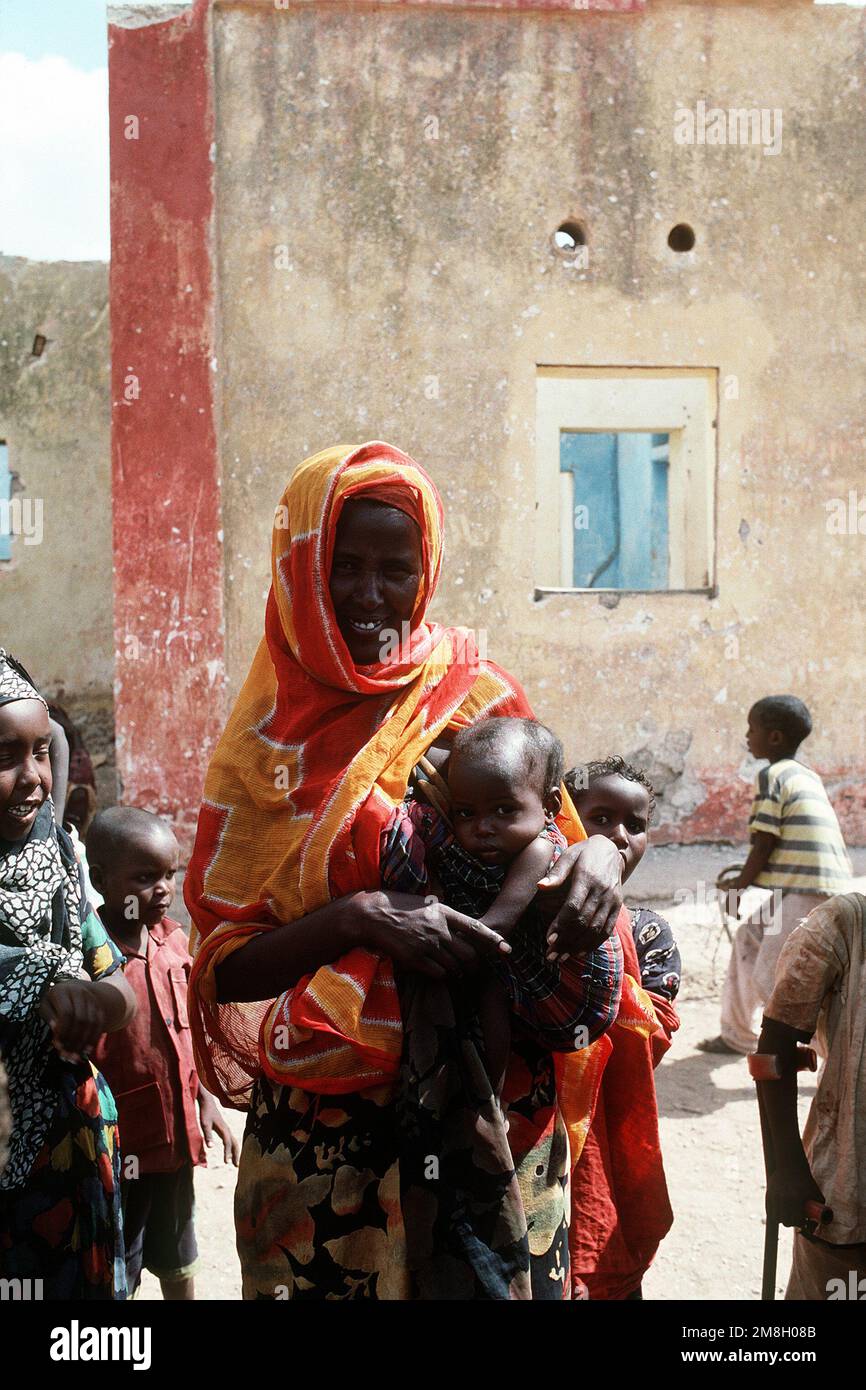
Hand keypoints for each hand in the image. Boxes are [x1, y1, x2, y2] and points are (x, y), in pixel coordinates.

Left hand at [38, 979, 110, 1061]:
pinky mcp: (99, 1007)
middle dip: (73, 1039)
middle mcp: (79, 992)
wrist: (73, 989)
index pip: (66, 1012)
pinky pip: (99, 1024)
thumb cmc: (53, 1002)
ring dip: (83, 1042)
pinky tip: (86, 1050)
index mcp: (62, 991)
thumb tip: (55, 1029)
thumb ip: (49, 1016)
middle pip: (80, 1019)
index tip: (57, 1045)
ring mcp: (91, 999)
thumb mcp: (45, 1005)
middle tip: (66, 1055)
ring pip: (91, 1023)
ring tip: (75, 1056)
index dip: (63, 1030)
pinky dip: (93, 1038)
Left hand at [199, 1095, 240, 1165]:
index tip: (226, 1162)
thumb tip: (211, 1148)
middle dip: (236, 1154)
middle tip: (236, 1166)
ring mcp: (227, 1129)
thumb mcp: (204, 1124)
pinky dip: (232, 1148)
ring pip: (234, 1142)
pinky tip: (229, 1153)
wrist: (207, 1102)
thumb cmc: (205, 1113)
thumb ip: (208, 1136)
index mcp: (224, 1129)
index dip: (227, 1152)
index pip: (228, 1143)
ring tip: (234, 1162)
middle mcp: (227, 1129)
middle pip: (235, 1143)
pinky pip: (231, 1140)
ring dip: (235, 1152)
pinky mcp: (224, 1129)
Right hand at [362, 890, 510, 979]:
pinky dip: (442, 974)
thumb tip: (458, 926)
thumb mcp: (424, 903)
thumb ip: (442, 915)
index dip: (493, 940)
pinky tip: (438, 970)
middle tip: (474, 967)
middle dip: (474, 963)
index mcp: (443, 912)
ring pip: (455, 965)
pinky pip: (438, 973)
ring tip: (457, 971)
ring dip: (458, 970)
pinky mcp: (415, 958)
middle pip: (469, 953)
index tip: (506, 949)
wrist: (372, 915)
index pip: (475, 927)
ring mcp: (427, 945)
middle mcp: (439, 928)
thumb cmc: (397, 906)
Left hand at [537, 836, 622, 958]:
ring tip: (561, 958)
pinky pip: (607, 929)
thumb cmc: (584, 853)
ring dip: (578, 946)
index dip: (561, 925)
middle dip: (566, 941)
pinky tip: (579, 952)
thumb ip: (556, 873)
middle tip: (550, 955)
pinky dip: (594, 944)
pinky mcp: (617, 906)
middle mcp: (602, 891)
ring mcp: (612, 900)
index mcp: (587, 877)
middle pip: (583, 922)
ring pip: (595, 929)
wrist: (611, 850)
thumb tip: (540, 886)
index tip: (548, 939)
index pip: (574, 906)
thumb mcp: (569, 855)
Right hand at [768, 1162, 825, 1227]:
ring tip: (787, 1217)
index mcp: (797, 1199)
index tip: (803, 1222)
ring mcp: (775, 1196)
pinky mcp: (768, 1194)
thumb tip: (814, 1227)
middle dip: (791, 1223)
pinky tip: (779, 1214)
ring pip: (776, 1217)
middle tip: (795, 1220)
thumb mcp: (817, 1195)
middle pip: (785, 1221)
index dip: (800, 1224)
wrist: (792, 1166)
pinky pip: (769, 1210)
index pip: (796, 1220)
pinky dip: (774, 1214)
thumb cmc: (806, 1181)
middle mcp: (784, 1198)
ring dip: (782, 1220)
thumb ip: (821, 1211)